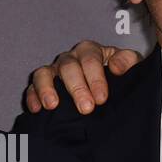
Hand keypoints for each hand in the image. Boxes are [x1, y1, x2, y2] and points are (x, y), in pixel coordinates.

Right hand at [24, 41, 141, 113]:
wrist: (105, 89)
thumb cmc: (117, 76)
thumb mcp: (129, 66)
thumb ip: (128, 61)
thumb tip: (116, 67)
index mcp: (90, 51)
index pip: (91, 60)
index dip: (96, 79)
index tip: (102, 98)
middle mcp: (70, 58)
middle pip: (68, 67)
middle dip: (77, 88)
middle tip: (86, 108)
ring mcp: (53, 71)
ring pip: (44, 73)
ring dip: (47, 89)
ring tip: (52, 106)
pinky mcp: (42, 85)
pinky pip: (32, 88)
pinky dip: (32, 97)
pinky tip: (36, 109)